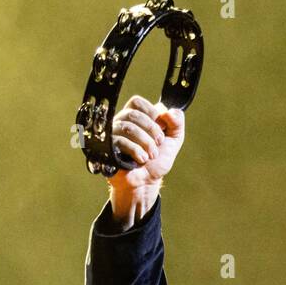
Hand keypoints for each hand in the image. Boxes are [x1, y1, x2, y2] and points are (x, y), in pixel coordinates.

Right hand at [104, 96, 184, 228]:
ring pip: (128, 127)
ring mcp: (113, 136)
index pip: (137, 102)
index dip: (151, 112)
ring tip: (152, 155)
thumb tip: (170, 111)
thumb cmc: (157, 159)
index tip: (161, 127)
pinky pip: (120, 141)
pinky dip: (136, 150)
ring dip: (146, 142)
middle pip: (133, 114)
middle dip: (152, 129)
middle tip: (159, 143)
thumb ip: (177, 122)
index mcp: (135, 117)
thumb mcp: (173, 140)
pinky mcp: (108, 149)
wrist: (146, 181)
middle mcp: (121, 123)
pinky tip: (142, 159)